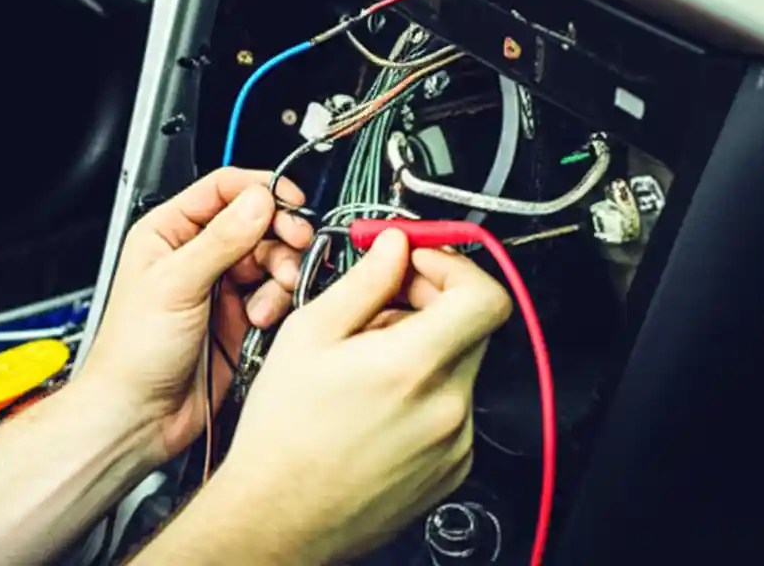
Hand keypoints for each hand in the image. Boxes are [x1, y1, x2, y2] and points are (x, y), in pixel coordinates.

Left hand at [78, 167, 312, 461]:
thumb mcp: (175, 284)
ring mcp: (220, 286)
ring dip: (279, 276)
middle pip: (257, 224)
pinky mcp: (240, 317)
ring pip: (271, 260)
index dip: (259, 191)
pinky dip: (276, 304)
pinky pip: (275, 295)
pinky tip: (260, 320)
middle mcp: (197, 254)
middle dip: (280, 237)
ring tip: (268, 299)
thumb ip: (220, 240)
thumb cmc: (132, 352)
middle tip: (296, 247)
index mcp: (169, 232)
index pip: (223, 190)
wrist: (139, 415)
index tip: (289, 201)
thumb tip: (258, 200)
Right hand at [208, 230, 511, 562]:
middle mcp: (446, 406)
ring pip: (460, 367)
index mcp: (413, 366)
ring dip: (425, 349)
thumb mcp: (309, 335)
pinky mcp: (453, 468)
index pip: (484, 296)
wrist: (279, 515)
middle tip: (382, 306)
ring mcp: (455, 442)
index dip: (455, 267)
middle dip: (432, 302)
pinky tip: (376, 402)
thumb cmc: (283, 436)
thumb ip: (364, 282)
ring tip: (368, 363)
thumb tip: (393, 248)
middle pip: (472, 327)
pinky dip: (424, 392)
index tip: (421, 264)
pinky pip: (453, 408)